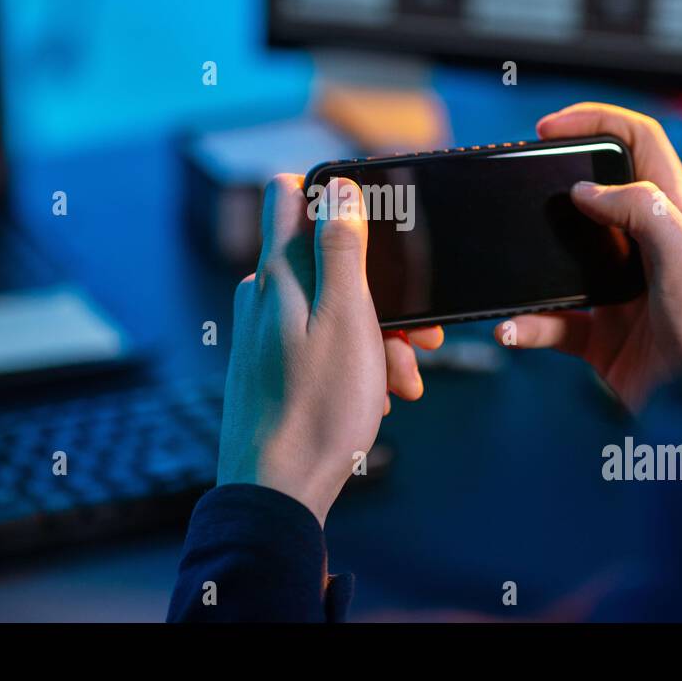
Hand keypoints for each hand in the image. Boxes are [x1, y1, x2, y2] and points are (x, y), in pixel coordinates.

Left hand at [217, 174, 442, 524]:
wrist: (277, 493)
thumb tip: (337, 187)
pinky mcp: (270, 367)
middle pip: (327, 261)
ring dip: (376, 337)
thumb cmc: (316, 409)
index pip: (288, 194)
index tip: (375, 225)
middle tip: (419, 334)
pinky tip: (376, 398)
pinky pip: (320, 345)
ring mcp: (263, 333)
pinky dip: (354, 363)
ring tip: (401, 381)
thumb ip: (342, 247)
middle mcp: (262, 296)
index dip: (332, 195)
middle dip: (380, 290)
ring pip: (331, 309)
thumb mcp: (347, 318)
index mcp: (278, 273)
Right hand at [494, 102, 681, 409]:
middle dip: (554, 190)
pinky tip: (514, 330)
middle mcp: (651, 253)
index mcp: (680, 221)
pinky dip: (527, 326)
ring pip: (565, 265)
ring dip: (531, 269)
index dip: (598, 123)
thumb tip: (589, 192)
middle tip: (518, 188)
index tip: (550, 127)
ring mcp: (626, 298)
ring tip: (508, 271)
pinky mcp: (606, 342)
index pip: (642, 147)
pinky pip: (553, 325)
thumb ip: (646, 212)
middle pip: (597, 199)